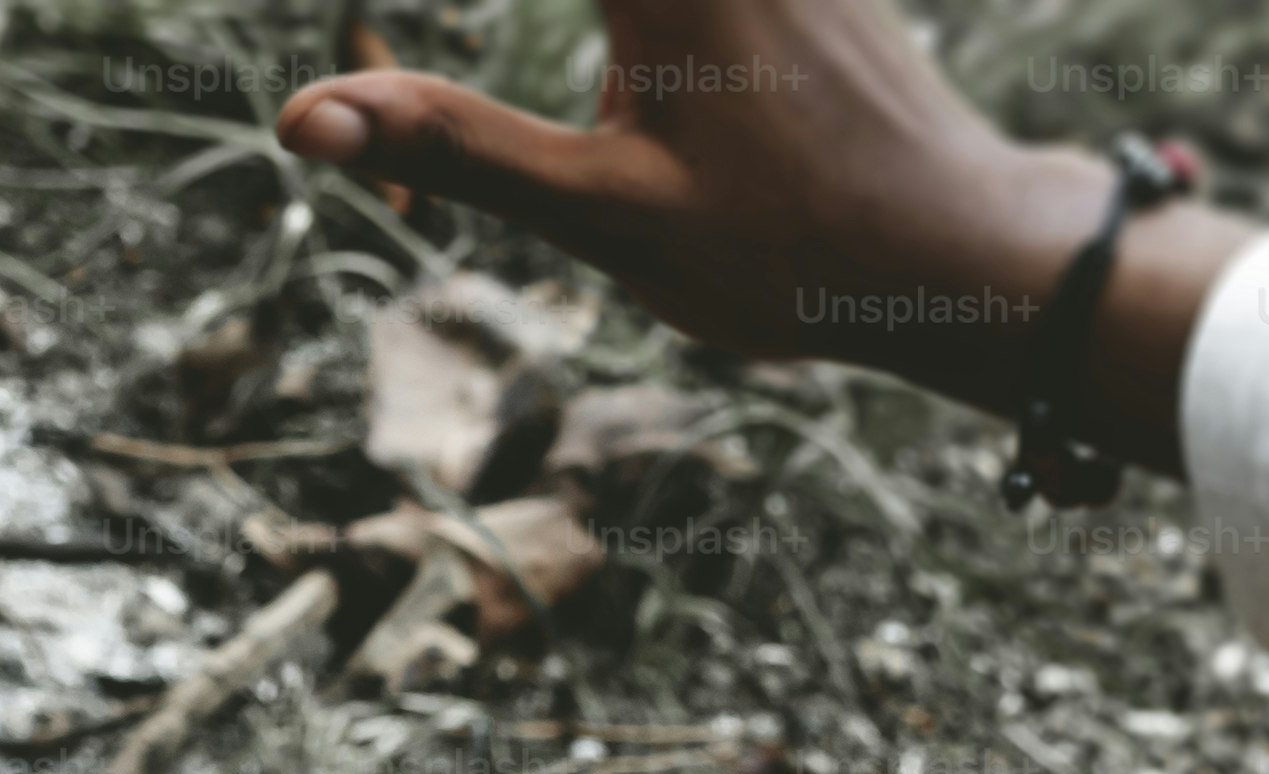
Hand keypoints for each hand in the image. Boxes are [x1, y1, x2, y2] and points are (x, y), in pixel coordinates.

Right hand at [274, 0, 1250, 458]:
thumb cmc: (785, 249)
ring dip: (605, 27)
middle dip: (545, 43)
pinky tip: (651, 83)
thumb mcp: (602, 216)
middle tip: (512, 113)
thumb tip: (307, 118)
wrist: (962, 255)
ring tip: (582, 123)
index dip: (414, 6)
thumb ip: (456, 145)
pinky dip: (635, 20)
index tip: (362, 57)